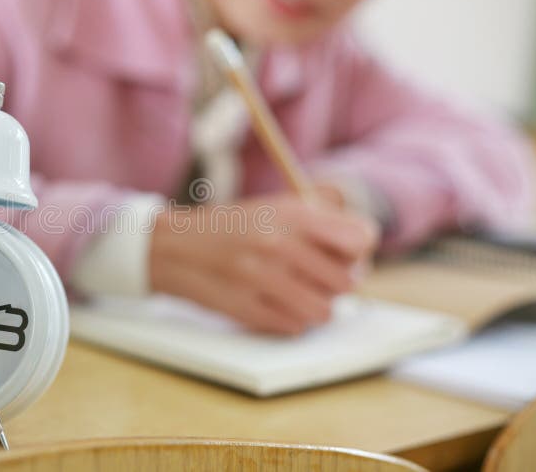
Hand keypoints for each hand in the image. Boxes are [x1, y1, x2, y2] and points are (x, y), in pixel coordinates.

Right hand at [149, 193, 378, 335]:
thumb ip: (320, 219)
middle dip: (338, 282)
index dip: (360, 249)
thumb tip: (363, 246)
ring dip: (317, 306)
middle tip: (320, 277)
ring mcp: (261, 280)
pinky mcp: (247, 309)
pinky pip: (296, 327)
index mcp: (289, 215)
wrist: (173, 248)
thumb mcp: (273, 208)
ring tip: (300, 294)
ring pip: (325, 311)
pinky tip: (276, 304)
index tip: (350, 253)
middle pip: (347, 280)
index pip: (359, 238)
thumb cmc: (232, 228)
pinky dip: (292, 320)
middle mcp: (277, 245)